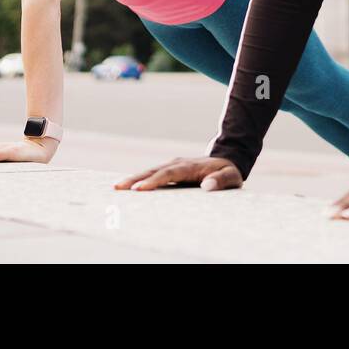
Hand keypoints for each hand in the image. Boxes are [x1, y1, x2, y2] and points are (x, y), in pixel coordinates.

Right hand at [114, 156, 241, 191]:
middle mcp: (178, 163)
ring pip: (150, 171)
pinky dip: (139, 179)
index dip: (154, 181)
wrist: (227, 160)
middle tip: (119, 187)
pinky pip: (153, 175)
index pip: (169, 174)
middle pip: (153, 171)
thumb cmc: (228, 172)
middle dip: (135, 179)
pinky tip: (127, 187)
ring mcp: (172, 166)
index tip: (140, 189)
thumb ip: (221, 180)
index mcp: (190, 166)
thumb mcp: (231, 176)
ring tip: (117, 187)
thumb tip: (207, 186)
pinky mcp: (170, 170)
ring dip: (133, 178)